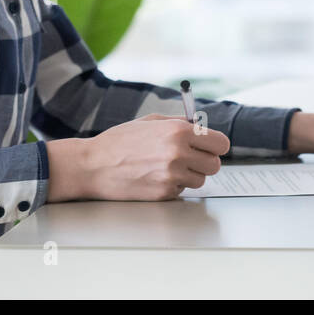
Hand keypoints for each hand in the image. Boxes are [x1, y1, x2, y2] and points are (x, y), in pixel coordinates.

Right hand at [47, 113, 229, 201]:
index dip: (216, 146)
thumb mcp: (152, 121)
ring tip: (168, 167)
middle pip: (215, 165)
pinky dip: (174, 185)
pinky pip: (181, 190)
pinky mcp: (163, 193)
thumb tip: (203, 128)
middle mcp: (178, 153)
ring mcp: (171, 176)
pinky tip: (155, 177)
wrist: (92, 165)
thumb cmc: (120, 141)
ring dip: (190, 175)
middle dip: (205, 162)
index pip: (221, 143)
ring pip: (201, 180)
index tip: (210, 148)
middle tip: (192, 159)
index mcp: (179, 131)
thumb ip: (181, 123)